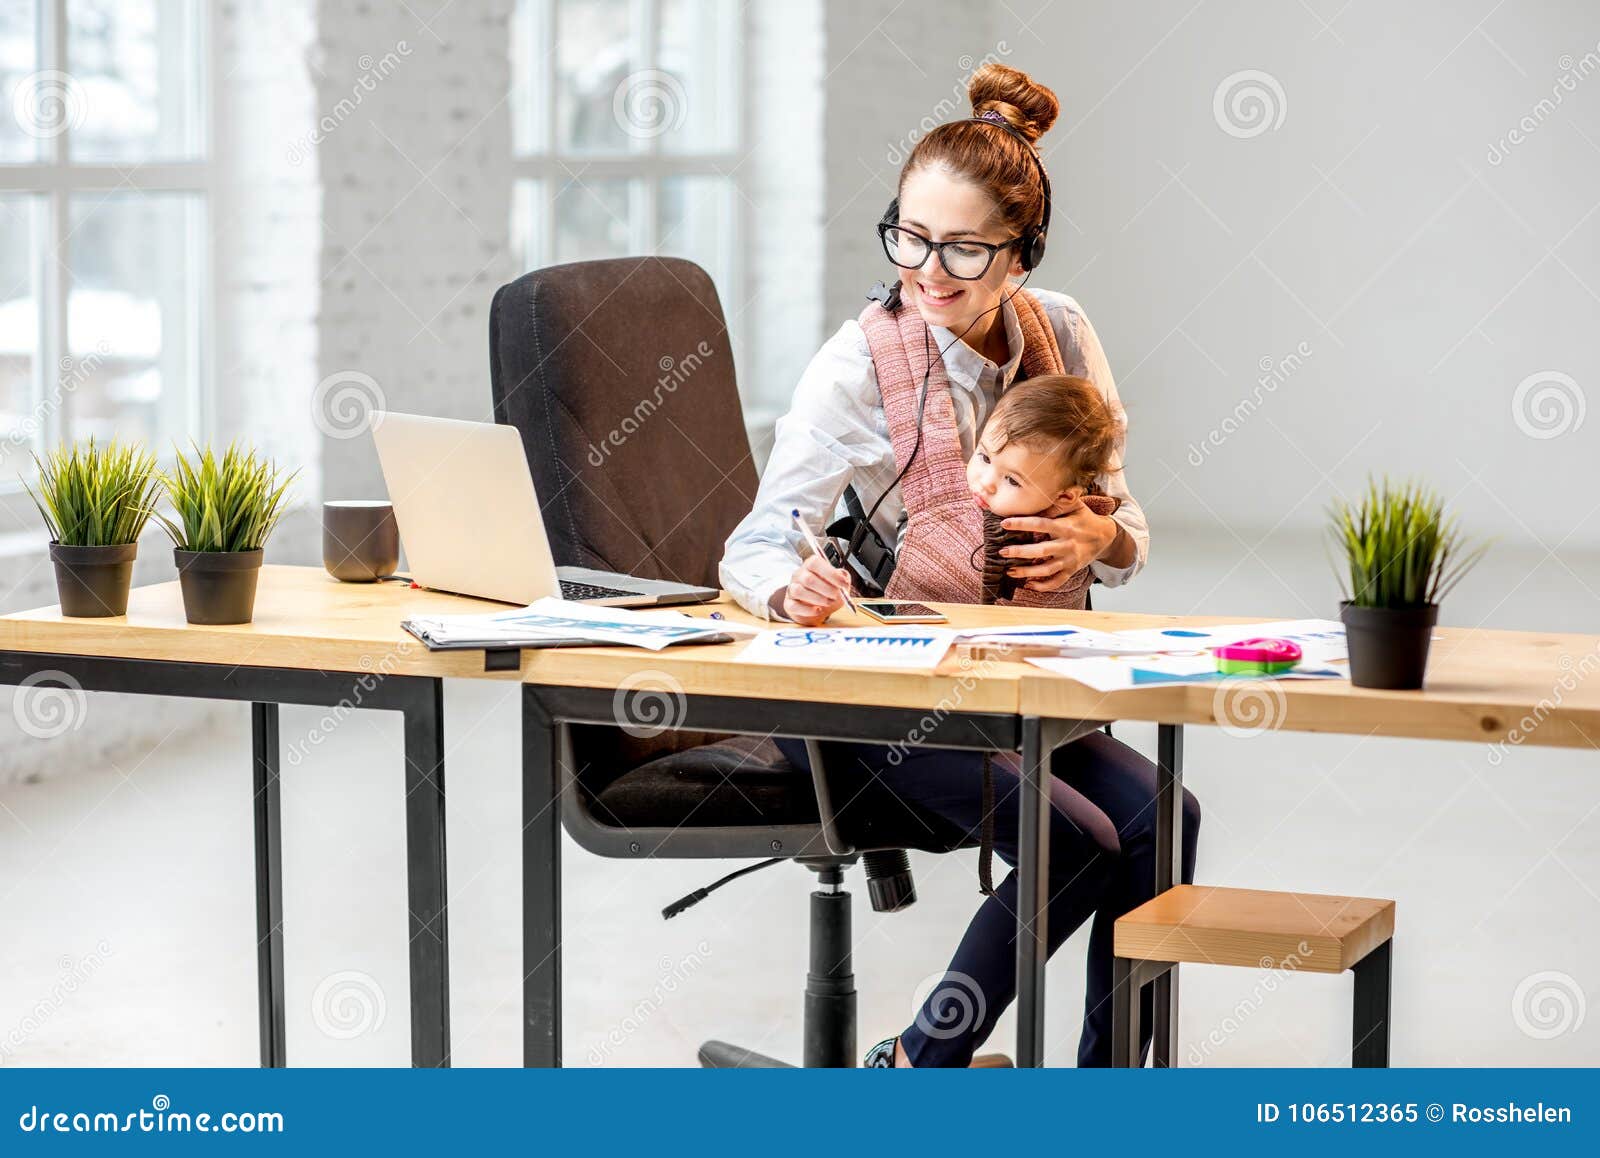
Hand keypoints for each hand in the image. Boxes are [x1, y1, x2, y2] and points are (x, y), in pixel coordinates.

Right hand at [779, 554, 853, 624]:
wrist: (818, 607)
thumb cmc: (827, 592)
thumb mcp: (838, 583)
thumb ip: (843, 578)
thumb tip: (844, 577)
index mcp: (811, 565)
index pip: (815, 563)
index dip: (831, 573)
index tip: (843, 583)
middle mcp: (799, 574)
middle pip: (808, 578)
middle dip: (826, 589)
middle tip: (836, 596)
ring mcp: (792, 589)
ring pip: (798, 591)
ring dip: (817, 599)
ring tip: (828, 603)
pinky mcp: (789, 604)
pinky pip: (794, 606)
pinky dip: (808, 610)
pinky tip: (818, 610)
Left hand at [999, 500, 1119, 591]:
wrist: (1106, 536)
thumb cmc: (1085, 518)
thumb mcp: (1077, 505)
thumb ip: (1063, 499)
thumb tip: (1050, 491)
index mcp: (1066, 527)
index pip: (1041, 524)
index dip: (1022, 524)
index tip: (1004, 523)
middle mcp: (1067, 545)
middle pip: (1042, 550)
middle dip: (1021, 552)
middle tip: (1002, 552)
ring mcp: (1070, 560)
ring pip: (1047, 570)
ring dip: (1027, 572)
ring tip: (1009, 571)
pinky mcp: (1071, 570)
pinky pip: (1057, 582)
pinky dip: (1043, 586)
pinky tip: (1028, 585)